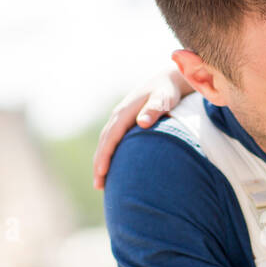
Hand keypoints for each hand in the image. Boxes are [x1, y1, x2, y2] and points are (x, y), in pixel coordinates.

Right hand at [93, 67, 189, 188]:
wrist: (167, 81)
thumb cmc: (167, 92)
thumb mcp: (163, 99)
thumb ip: (154, 109)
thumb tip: (143, 123)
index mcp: (124, 112)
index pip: (111, 137)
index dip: (105, 155)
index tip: (102, 172)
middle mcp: (118, 116)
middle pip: (104, 142)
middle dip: (99, 164)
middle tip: (98, 185)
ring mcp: (120, 119)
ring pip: (105, 143)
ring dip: (101, 162)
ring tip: (100, 183)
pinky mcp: (124, 123)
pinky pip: (112, 141)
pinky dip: (108, 155)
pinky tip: (111, 168)